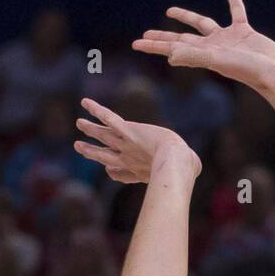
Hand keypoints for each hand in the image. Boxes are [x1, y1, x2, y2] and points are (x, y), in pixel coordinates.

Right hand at [73, 99, 199, 183]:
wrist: (175, 161)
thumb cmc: (183, 166)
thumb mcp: (184, 169)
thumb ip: (187, 167)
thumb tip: (195, 166)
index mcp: (139, 170)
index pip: (118, 173)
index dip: (112, 172)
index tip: (109, 170)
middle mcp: (128, 159)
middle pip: (104, 155)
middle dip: (91, 151)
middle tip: (79, 146)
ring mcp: (125, 144)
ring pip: (104, 135)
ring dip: (91, 128)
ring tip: (80, 122)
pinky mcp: (128, 131)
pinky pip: (109, 119)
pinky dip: (96, 110)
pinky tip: (86, 101)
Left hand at [132, 0, 274, 90]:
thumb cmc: (247, 70)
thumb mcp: (218, 61)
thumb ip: (194, 57)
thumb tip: (170, 58)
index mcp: (202, 54)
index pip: (172, 47)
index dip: (153, 45)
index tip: (136, 43)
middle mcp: (211, 46)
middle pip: (181, 39)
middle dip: (163, 37)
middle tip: (145, 35)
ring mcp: (227, 39)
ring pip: (202, 24)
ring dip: (186, 18)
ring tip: (169, 11)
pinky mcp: (244, 31)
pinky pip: (236, 11)